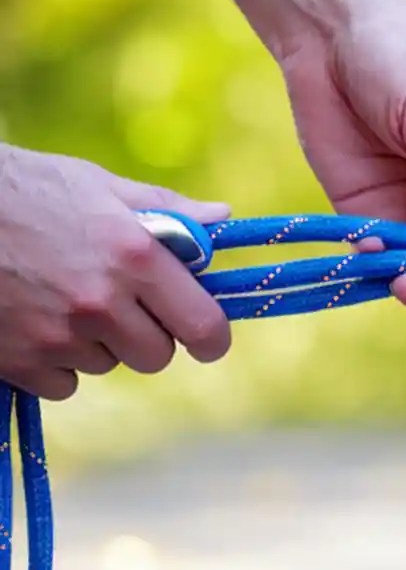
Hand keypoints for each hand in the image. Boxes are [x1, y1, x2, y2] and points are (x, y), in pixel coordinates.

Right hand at [0, 146, 232, 398]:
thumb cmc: (26, 190)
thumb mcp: (98, 186)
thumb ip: (165, 210)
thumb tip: (221, 218)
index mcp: (136, 256)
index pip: (203, 326)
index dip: (211, 337)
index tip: (206, 337)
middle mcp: (102, 302)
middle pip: (157, 356)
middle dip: (148, 336)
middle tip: (123, 306)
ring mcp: (58, 337)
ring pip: (107, 366)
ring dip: (98, 345)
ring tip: (65, 301)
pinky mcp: (19, 362)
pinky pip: (63, 384)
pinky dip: (56, 364)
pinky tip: (36, 324)